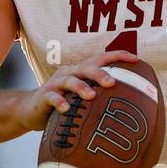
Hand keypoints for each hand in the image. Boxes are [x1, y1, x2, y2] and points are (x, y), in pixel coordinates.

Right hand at [15, 48, 139, 132]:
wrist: (30, 111)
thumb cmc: (65, 105)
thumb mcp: (82, 99)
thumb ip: (101, 97)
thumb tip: (132, 106)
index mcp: (81, 71)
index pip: (101, 59)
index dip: (118, 56)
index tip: (136, 59)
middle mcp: (69, 73)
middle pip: (86, 67)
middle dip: (100, 73)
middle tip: (112, 83)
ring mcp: (56, 84)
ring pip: (70, 80)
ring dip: (81, 87)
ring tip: (91, 96)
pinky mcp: (44, 96)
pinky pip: (52, 97)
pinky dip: (59, 102)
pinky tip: (66, 108)